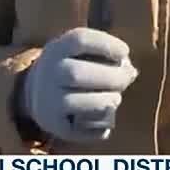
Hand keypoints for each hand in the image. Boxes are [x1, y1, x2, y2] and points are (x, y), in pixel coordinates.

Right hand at [18, 28, 137, 142]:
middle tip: (127, 78)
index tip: (125, 52)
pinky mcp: (53, 123)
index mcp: (58, 49)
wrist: (39, 90)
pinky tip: (107, 119)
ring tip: (116, 99)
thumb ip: (108, 57)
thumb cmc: (75, 65)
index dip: (106, 45)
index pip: (79, 40)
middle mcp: (49, 73)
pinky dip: (98, 126)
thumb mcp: (84, 53)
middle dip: (110, 78)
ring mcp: (47, 99)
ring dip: (105, 101)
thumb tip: (130, 72)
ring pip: (75, 102)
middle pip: (77, 74)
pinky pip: (78, 129)